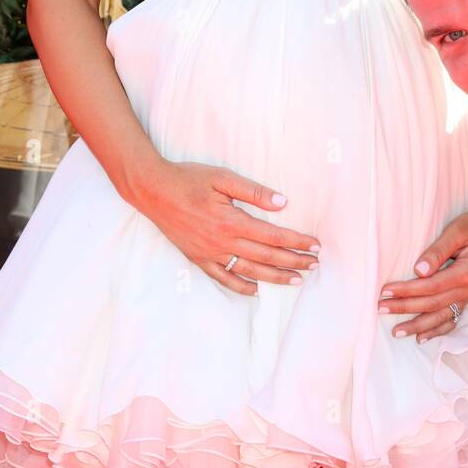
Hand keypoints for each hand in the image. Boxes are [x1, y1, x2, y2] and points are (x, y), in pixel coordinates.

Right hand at [132, 156, 319, 295]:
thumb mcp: (222, 177)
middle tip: (314, 264)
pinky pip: (224, 278)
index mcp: (231, 221)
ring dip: (276, 278)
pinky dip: (242, 286)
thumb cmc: (188, 179)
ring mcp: (210, 254)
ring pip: (250, 272)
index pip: (273, 236)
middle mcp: (222, 242)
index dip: (297, 242)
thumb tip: (282, 202)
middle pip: (266, 257)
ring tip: (297, 280)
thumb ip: (253, 191)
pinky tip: (257, 290)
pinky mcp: (198, 259)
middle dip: (294, 262)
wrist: (152, 191)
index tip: (315, 245)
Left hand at [377, 195, 467, 343]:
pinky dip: (437, 330)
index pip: (431, 286)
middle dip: (405, 308)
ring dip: (418, 326)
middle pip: (433, 304)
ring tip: (396, 332)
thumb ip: (438, 251)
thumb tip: (418, 270)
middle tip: (381, 308)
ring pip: (441, 317)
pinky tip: (421, 337)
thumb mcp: (457, 231)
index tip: (385, 291)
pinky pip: (453, 319)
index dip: (407, 290)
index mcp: (467, 272)